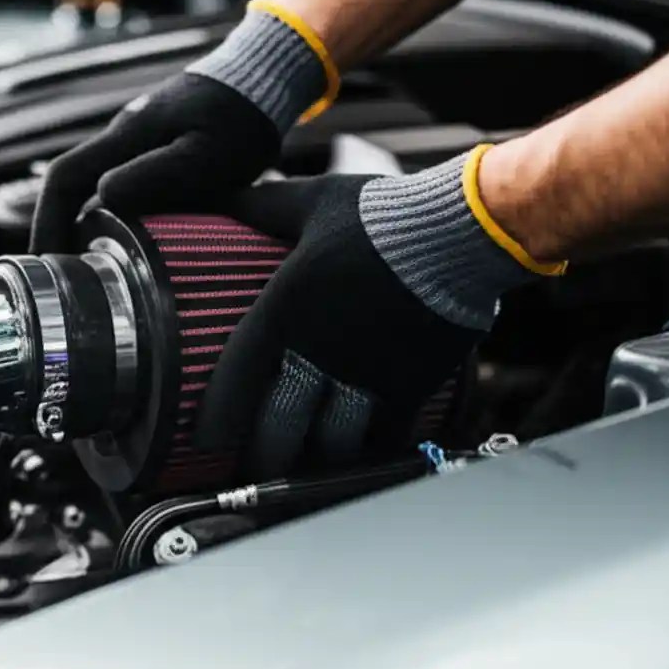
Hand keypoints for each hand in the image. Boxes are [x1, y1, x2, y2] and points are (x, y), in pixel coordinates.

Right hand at [30, 74, 280, 253]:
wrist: (262, 82)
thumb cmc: (240, 121)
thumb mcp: (204, 156)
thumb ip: (154, 176)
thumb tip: (102, 199)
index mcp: (124, 138)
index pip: (63, 179)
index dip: (46, 222)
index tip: (44, 263)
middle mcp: (122, 139)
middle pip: (71, 188)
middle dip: (58, 233)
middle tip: (61, 282)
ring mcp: (139, 144)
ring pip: (95, 190)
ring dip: (84, 229)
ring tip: (88, 275)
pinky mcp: (158, 153)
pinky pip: (122, 189)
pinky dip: (113, 222)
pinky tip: (126, 248)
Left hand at [194, 149, 550, 477]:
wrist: (463, 231)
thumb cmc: (382, 214)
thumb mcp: (310, 202)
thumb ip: (263, 206)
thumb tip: (223, 195)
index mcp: (285, 310)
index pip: (238, 377)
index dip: (218, 416)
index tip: (206, 438)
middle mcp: (321, 352)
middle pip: (282, 425)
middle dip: (265, 454)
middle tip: (253, 467)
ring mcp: (368, 374)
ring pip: (333, 442)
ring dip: (314, 463)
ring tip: (301, 474)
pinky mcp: (412, 385)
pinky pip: (387, 436)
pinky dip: (371, 453)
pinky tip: (361, 461)